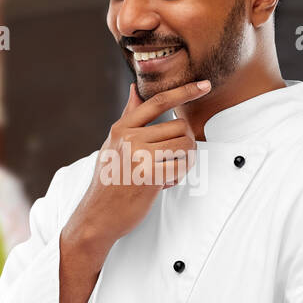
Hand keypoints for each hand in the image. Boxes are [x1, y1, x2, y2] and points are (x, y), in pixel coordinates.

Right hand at [62, 80, 209, 257]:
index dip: (184, 91)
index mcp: (121, 128)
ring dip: (187, 158)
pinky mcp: (150, 176)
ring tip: (171, 169)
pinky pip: (182, 166)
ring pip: (186, 145)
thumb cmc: (108, 181)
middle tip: (175, 159)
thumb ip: (128, 118)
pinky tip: (165, 182)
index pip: (158, 101)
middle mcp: (129, 138)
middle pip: (179, 126)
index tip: (205, 85)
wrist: (97, 216)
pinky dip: (180, 175)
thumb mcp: (112, 145)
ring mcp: (139, 156)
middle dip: (186, 142)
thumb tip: (134, 88)